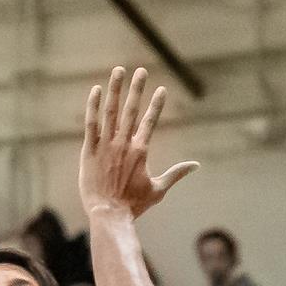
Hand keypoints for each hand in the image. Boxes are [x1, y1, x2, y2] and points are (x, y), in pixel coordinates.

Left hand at [79, 66, 198, 219]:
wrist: (108, 215)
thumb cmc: (134, 205)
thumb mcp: (159, 189)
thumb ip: (177, 174)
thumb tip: (196, 166)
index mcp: (140, 151)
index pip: (150, 121)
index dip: (156, 104)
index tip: (161, 89)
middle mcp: (123, 143)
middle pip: (132, 110)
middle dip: (137, 89)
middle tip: (141, 70)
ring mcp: (105, 145)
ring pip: (111, 111)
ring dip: (115, 90)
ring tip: (119, 71)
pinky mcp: (89, 150)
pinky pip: (91, 124)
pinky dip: (93, 106)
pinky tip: (96, 90)